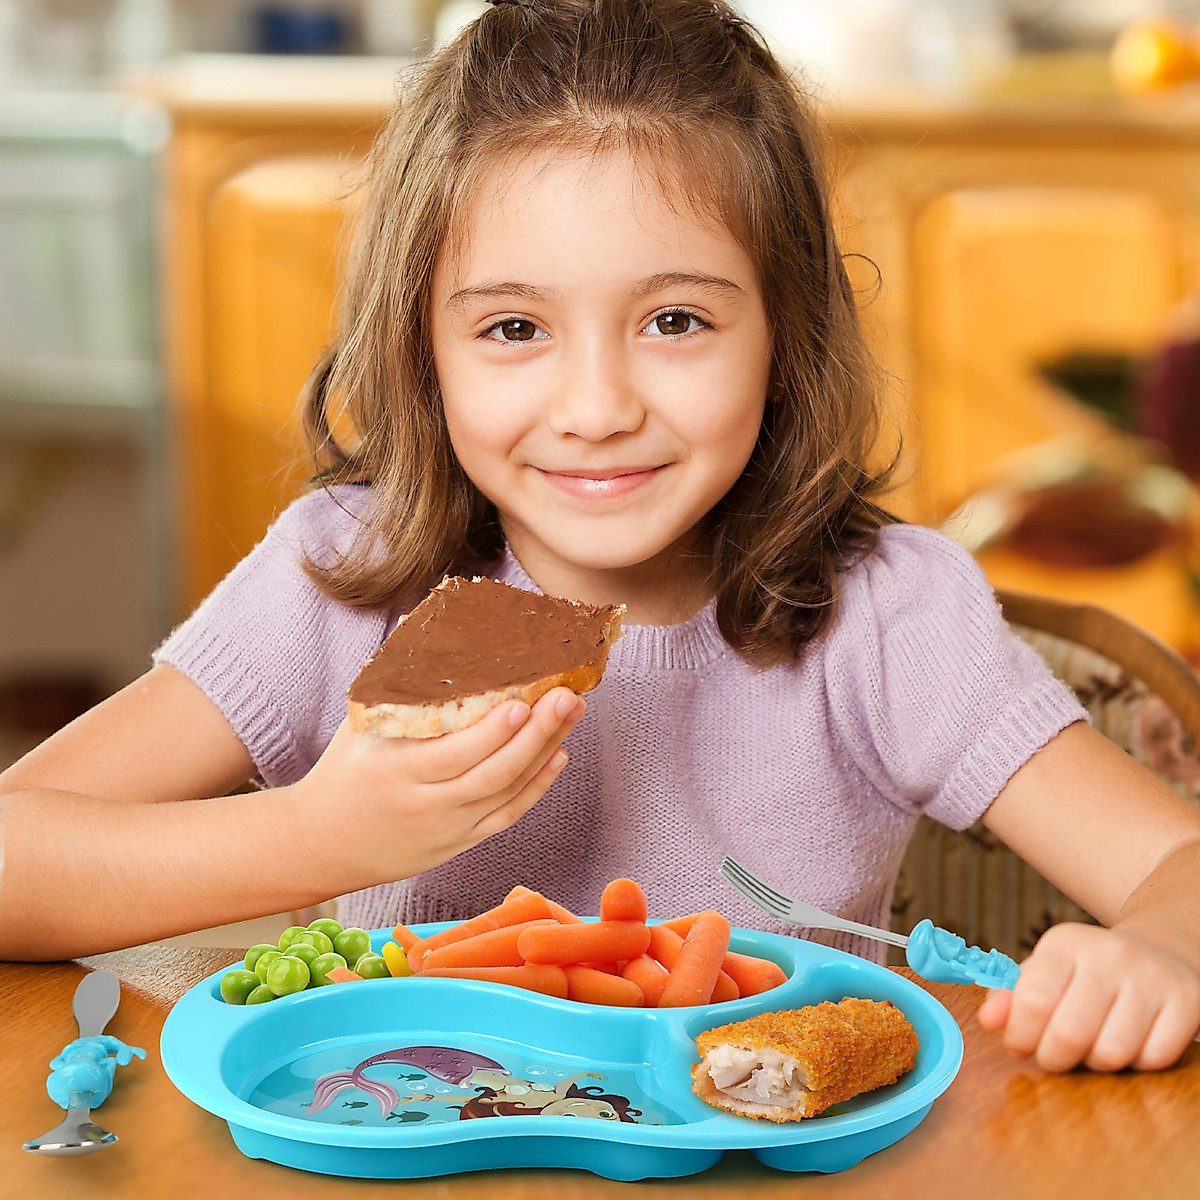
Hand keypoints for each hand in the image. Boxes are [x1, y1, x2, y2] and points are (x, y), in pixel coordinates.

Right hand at [289, 687, 585, 891]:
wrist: (322, 844)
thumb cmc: (344, 772)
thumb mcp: (359, 725)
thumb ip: (396, 684)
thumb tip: (428, 624)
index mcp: (395, 771)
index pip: (453, 754)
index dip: (492, 732)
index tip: (521, 701)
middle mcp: (425, 804)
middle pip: (492, 773)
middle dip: (536, 734)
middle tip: (568, 696)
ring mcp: (446, 829)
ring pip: (506, 793)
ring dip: (545, 752)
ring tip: (572, 713)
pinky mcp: (459, 844)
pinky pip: (507, 816)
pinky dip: (537, 787)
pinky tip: (559, 754)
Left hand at [976, 922, 1199, 1071]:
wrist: (1158, 951)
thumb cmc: (1085, 972)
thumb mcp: (1043, 971)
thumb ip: (1007, 995)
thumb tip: (988, 1021)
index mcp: (1065, 943)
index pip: (1033, 1000)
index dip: (1020, 1035)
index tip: (1019, 1045)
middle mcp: (1109, 954)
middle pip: (1069, 1033)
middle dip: (1053, 1058)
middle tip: (1052, 1057)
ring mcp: (1151, 977)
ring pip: (1112, 1053)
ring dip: (1095, 1063)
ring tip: (1090, 1046)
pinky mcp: (1187, 1001)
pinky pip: (1153, 1059)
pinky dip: (1136, 1064)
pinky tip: (1128, 1044)